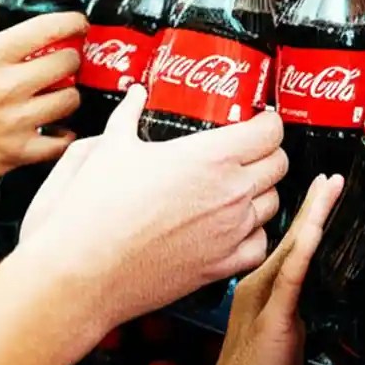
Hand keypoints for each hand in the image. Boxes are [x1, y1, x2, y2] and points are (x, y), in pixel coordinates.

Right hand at [0, 4, 85, 207]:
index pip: (44, 29)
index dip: (71, 23)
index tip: (78, 24)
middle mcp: (4, 86)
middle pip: (66, 62)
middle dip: (72, 59)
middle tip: (67, 63)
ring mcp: (14, 121)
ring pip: (69, 100)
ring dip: (69, 96)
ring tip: (58, 96)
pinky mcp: (18, 153)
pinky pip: (61, 142)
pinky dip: (64, 136)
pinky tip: (57, 130)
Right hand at [19, 85, 286, 324]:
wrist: (85, 270)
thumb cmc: (95, 210)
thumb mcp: (110, 147)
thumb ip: (129, 115)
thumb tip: (135, 95)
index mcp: (210, 157)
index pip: (270, 131)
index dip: (268, 122)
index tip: (259, 121)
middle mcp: (230, 193)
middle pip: (280, 164)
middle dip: (268, 153)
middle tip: (249, 150)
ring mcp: (230, 232)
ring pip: (273, 204)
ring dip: (262, 192)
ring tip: (240, 187)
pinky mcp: (222, 265)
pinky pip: (259, 245)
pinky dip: (253, 234)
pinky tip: (234, 227)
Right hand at [186, 175, 343, 364]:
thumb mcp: (286, 336)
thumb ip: (300, 311)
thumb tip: (324, 295)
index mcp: (265, 287)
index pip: (295, 243)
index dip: (312, 214)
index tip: (327, 188)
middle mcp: (262, 286)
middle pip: (294, 237)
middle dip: (315, 205)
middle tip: (333, 176)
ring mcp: (265, 299)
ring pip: (294, 250)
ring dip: (313, 217)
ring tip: (329, 189)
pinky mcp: (273, 318)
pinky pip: (292, 277)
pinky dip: (305, 251)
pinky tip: (316, 230)